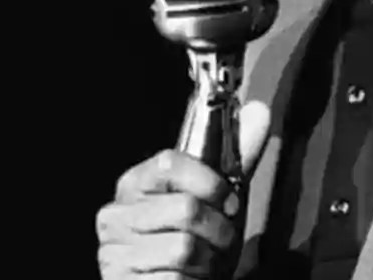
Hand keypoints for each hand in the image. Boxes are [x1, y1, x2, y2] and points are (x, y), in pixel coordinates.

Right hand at [96, 100, 270, 278]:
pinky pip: (175, 279)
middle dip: (218, 230)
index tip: (228, 201)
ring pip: (184, 247)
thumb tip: (259, 110)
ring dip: (208, 261)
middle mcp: (116, 214)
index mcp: (136, 183)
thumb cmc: (197, 241)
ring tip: (203, 263)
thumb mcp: (218, 198)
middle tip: (219, 241)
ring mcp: (114, 252)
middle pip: (186, 208)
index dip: (209, 182)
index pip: (169, 162)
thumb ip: (238, 157)